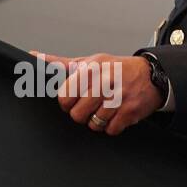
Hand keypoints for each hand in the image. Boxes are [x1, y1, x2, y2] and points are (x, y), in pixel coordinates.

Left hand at [29, 51, 161, 135]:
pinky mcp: (129, 112)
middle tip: (90, 106)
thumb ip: (62, 63)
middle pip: (77, 114)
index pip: (64, 96)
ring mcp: (118, 98)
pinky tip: (116, 115)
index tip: (74, 100)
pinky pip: (110, 130)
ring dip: (97, 121)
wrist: (151, 75)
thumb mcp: (90, 61)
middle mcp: (104, 82)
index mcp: (91, 69)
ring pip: (93, 124)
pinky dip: (111, 126)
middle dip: (81, 114)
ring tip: (104, 109)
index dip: (67, 103)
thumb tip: (34, 56)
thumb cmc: (116, 69)